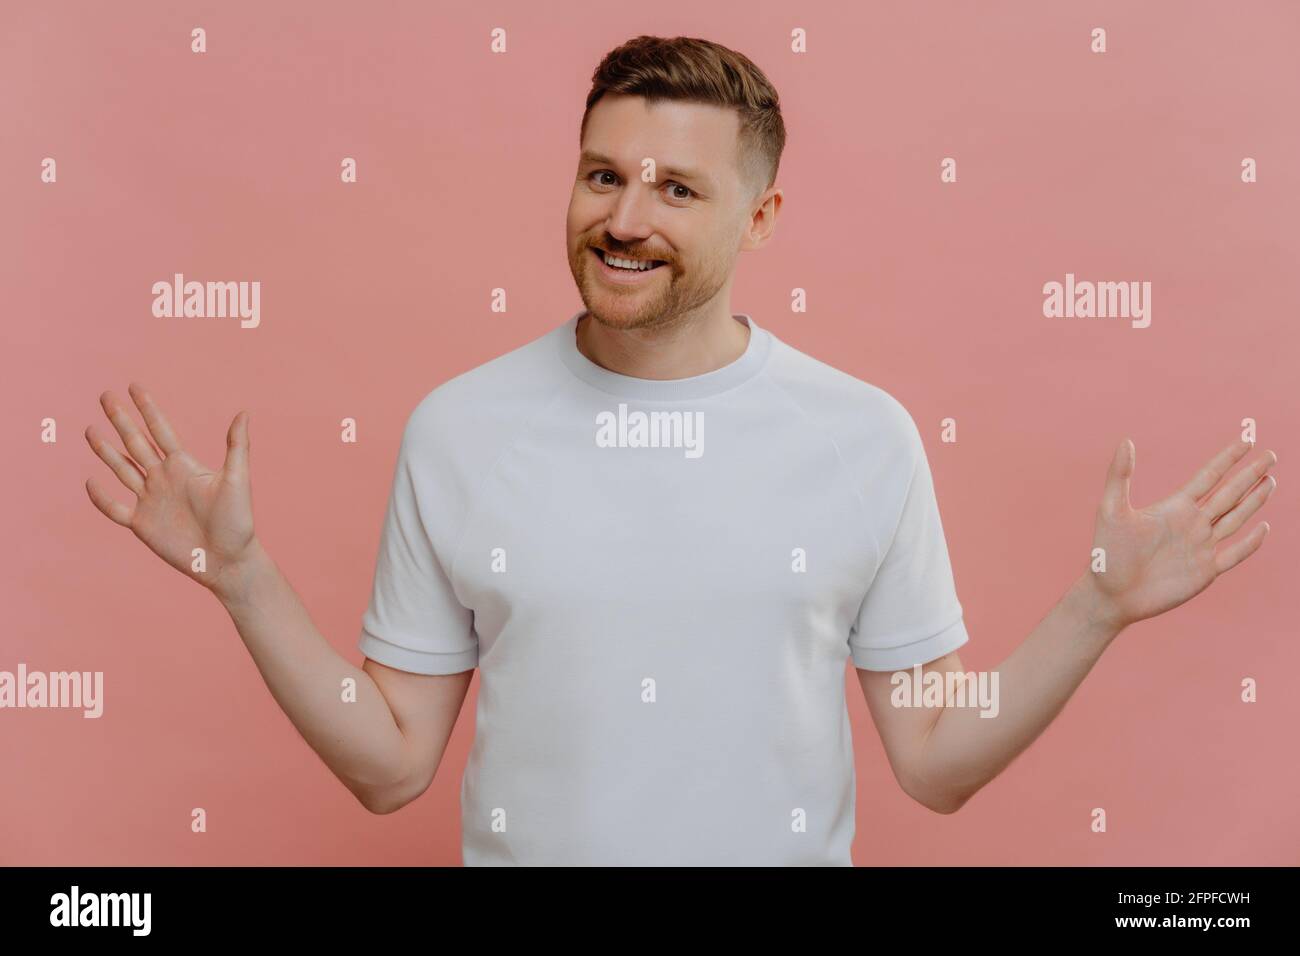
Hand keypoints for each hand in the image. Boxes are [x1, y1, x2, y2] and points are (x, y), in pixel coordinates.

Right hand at [85, 382, 257, 597]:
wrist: (228, 560)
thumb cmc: (238, 521)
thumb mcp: (237, 479)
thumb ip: (236, 447)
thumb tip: (244, 413)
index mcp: (183, 465)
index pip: (160, 430)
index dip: (147, 408)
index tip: (134, 386)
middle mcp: (163, 478)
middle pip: (136, 443)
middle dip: (121, 420)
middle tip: (105, 395)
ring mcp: (150, 500)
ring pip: (122, 469)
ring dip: (106, 450)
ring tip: (90, 430)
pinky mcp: (142, 524)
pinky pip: (115, 508)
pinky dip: (101, 497)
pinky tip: (90, 481)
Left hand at [1083, 436, 1276, 629]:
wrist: (1111, 594)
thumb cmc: (1108, 553)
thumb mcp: (1111, 510)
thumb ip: (1119, 476)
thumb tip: (1125, 441)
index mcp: (1175, 506)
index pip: (1208, 476)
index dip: (1227, 459)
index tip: (1246, 440)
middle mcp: (1192, 523)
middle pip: (1229, 494)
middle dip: (1250, 474)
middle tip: (1271, 455)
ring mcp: (1201, 547)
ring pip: (1235, 519)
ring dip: (1253, 501)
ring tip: (1269, 481)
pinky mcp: (1205, 571)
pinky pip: (1234, 554)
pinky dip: (1250, 542)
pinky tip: (1262, 527)